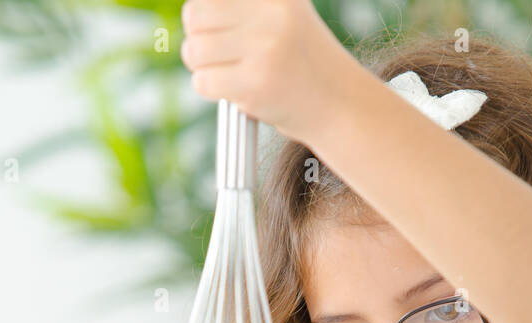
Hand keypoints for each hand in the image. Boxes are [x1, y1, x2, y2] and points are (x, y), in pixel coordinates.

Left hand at [179, 0, 367, 142]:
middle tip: (219, 56)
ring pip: (194, 51)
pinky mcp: (256, 82)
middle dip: (198, 40)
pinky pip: (203, 81)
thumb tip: (191, 13)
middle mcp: (272, 13)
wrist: (340, 105)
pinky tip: (237, 91)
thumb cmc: (303, 64)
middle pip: (194, 16)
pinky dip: (211, 90)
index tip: (219, 33)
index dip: (204, 15)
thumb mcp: (283, 18)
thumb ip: (244, 9)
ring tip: (229, 74)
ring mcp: (265, 47)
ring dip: (203, 68)